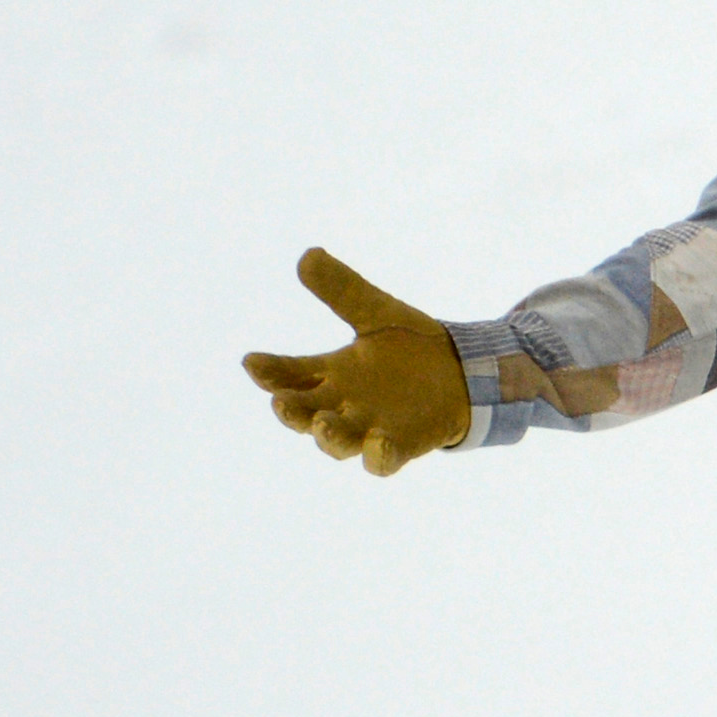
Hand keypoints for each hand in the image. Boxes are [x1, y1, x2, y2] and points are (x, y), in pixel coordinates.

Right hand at [242, 249, 470, 474]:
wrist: (464, 369)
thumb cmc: (412, 344)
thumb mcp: (376, 312)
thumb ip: (342, 289)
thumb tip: (308, 255)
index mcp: (330, 372)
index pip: (289, 374)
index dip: (269, 372)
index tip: (253, 362)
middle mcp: (342, 404)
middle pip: (304, 413)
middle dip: (290, 410)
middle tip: (280, 402)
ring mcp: (369, 427)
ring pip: (337, 441)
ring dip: (327, 437)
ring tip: (322, 424)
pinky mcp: (401, 446)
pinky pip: (383, 461)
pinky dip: (378, 457)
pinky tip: (378, 443)